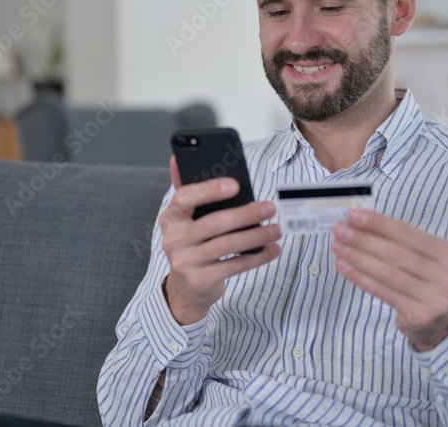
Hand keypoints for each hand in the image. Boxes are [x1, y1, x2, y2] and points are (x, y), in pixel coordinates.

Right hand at [160, 156, 281, 324]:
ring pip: (227, 245)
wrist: (186, 288)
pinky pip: (235, 266)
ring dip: (256, 235)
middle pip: (214, 223)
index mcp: (171, 218)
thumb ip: (188, 192)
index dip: (210, 190)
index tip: (236, 185)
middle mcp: (174, 239)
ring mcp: (186, 262)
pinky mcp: (201, 281)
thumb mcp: (185, 219)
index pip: (185, 198)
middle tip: (270, 207)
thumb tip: (177, 160)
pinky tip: (272, 249)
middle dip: (246, 214)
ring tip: (277, 229)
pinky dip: (257, 257)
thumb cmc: (192, 245)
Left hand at [332, 210, 447, 351]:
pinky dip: (361, 278)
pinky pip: (384, 292)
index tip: (354, 215)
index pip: (409, 234)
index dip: (380, 224)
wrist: (442, 323)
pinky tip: (345, 267)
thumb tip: (360, 223)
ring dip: (359, 258)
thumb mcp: (424, 258)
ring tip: (338, 247)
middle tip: (340, 231)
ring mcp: (437, 298)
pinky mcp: (421, 316)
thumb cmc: (425, 281)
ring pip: (389, 273)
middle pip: (398, 254)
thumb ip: (398, 242)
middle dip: (365, 240)